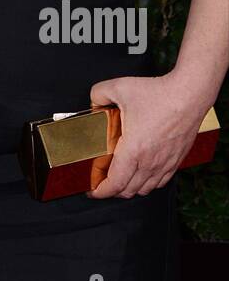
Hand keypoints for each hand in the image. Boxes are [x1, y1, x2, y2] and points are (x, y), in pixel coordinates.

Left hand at [86, 72, 213, 198]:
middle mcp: (150, 162)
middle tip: (101, 182)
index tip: (92, 190)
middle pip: (128, 191)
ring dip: (130, 188)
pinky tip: (142, 174)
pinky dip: (147, 183)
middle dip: (111, 191)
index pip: (115, 184)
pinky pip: (160, 182)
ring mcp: (165, 163)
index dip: (100, 192)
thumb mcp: (119, 88)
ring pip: (145, 189)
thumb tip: (93, 103)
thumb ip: (99, 94)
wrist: (190, 95)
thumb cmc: (159, 94)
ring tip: (120, 179)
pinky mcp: (176, 160)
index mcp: (134, 150)